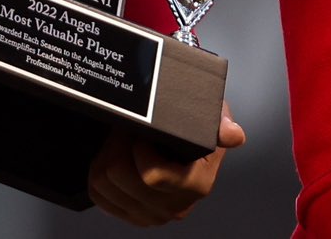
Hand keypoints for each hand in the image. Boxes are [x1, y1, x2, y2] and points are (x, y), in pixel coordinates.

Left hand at [87, 101, 245, 225]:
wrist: (184, 142)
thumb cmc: (197, 128)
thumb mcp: (211, 116)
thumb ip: (219, 122)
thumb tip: (233, 135)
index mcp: (197, 184)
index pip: (152, 176)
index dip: (138, 148)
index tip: (141, 131)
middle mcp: (175, 206)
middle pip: (120, 176)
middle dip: (117, 146)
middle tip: (125, 130)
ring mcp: (152, 214)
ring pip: (104, 184)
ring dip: (106, 156)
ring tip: (120, 142)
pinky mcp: (131, 215)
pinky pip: (98, 195)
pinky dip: (98, 172)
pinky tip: (113, 159)